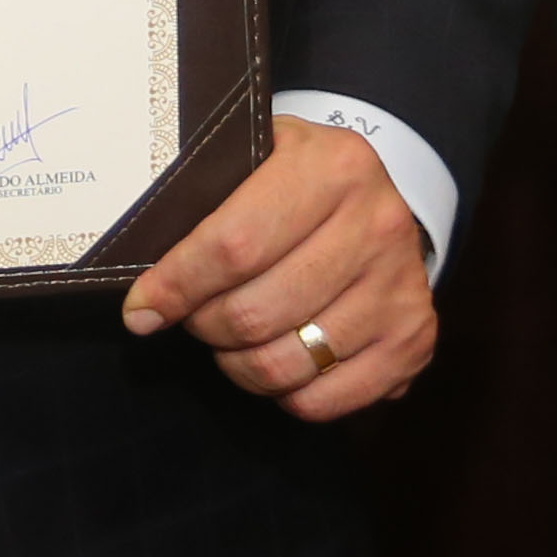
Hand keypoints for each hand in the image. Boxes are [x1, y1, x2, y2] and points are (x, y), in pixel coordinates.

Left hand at [115, 118, 435, 419]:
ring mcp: (402, 286)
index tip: (141, 310)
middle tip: (195, 318)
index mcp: (332, 167)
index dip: (176, 286)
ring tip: (231, 341)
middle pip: (256, 313)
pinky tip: (275, 359)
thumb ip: (200, 204)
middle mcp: (378, 224)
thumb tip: (142, 291)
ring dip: (239, 364)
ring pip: (288, 364)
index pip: (233, 245)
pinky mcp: (415, 337)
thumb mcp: (254, 159)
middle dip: (205, 327)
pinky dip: (285, 395)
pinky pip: (326, 398)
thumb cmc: (293, 181)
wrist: (376, 197)